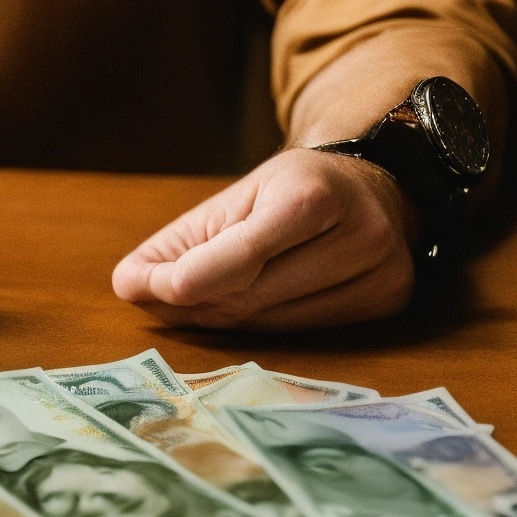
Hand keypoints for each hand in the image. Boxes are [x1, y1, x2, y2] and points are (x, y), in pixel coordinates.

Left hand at [110, 149, 421, 329]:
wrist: (374, 184)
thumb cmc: (292, 188)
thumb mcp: (236, 198)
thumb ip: (181, 243)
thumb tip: (126, 286)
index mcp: (313, 193)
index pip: (245, 252)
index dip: (196, 276)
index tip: (152, 289)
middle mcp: (359, 233)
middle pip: (258, 292)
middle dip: (202, 301)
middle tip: (161, 298)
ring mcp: (381, 272)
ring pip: (279, 321)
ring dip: (230, 317)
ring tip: (206, 299)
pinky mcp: (391, 303)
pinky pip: (308, 332)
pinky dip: (268, 325)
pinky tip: (253, 307)